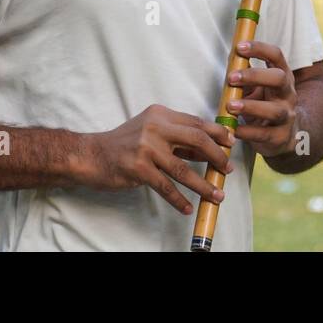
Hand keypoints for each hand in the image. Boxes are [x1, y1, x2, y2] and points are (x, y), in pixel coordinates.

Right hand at [87, 104, 235, 214]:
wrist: (90, 154)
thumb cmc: (124, 143)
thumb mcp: (151, 131)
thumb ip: (178, 138)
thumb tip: (210, 150)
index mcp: (161, 114)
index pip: (196, 123)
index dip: (217, 133)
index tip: (231, 143)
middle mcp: (155, 128)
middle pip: (197, 140)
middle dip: (217, 156)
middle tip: (228, 169)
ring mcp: (146, 148)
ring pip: (184, 170)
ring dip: (203, 185)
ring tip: (217, 195)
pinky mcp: (138, 169)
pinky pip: (166, 187)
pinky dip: (178, 200)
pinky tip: (187, 208)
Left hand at [228, 40, 297, 158]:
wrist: (283, 136)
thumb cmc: (264, 105)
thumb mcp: (257, 87)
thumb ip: (244, 74)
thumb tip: (230, 57)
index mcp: (282, 76)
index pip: (276, 56)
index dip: (259, 49)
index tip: (240, 47)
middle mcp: (288, 94)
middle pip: (279, 79)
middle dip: (255, 76)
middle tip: (231, 78)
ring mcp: (287, 116)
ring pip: (274, 110)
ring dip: (250, 106)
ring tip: (230, 106)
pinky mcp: (281, 137)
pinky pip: (265, 134)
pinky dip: (248, 132)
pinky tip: (234, 129)